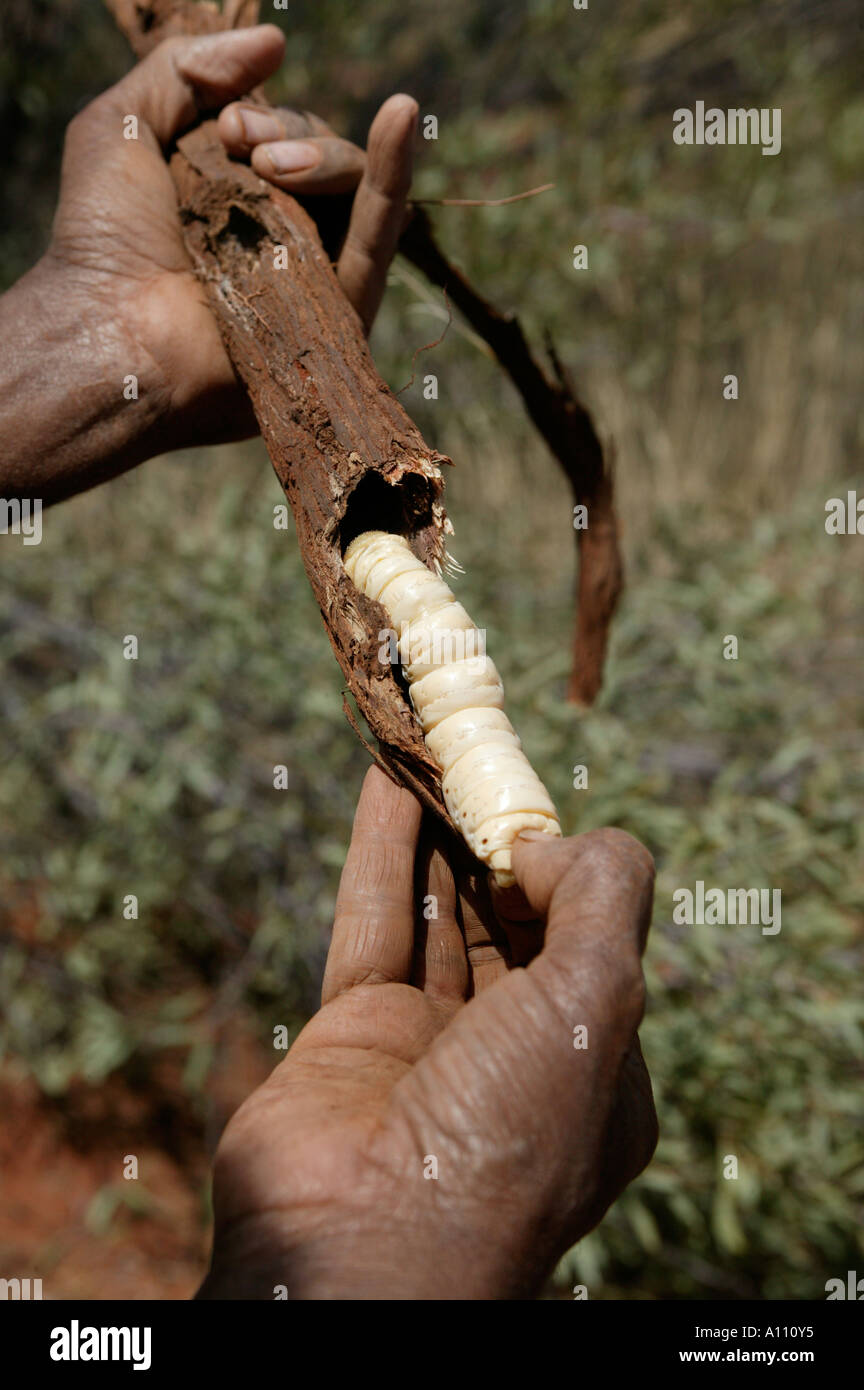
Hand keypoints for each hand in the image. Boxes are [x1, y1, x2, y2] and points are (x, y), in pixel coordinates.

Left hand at [1, 26, 415, 500]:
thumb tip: (276, 41)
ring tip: (276, 170)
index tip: (227, 128)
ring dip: (325, 158)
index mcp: (232, 197)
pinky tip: (404, 114)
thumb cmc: (104, 239)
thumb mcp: (122, 125)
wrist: (115, 327)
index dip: (266, 118)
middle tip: (245, 149)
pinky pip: (379, 240)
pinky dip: (393, 176)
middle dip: (294, 136)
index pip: (281, 136)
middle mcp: (277, 237)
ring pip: (353, 190)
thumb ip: (187, 70)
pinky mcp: (336, 313)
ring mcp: (312, 276)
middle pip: (325, 158)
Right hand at [199, 766, 657, 1299]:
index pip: (589, 942)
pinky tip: (386, 778)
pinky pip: (372, 920)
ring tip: (432, 742)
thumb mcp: (601, 1004)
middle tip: (480, 755)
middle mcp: (510, 1054)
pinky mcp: (350, 1030)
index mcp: (591, 1067)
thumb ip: (602, 899)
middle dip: (496, 838)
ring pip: (438, 909)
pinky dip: (380, 848)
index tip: (536, 813)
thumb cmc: (507, 1132)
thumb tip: (547, 843)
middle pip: (507, 919)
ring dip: (437, 825)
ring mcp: (425, 1043)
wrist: (367, 1246)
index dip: (566, 872)